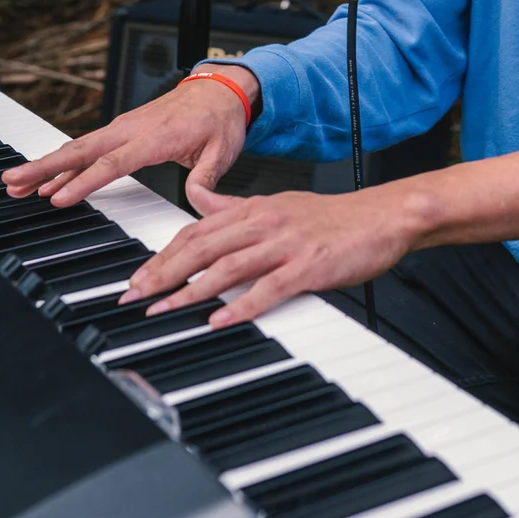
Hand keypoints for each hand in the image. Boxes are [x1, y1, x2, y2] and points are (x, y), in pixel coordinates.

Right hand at [1, 67, 259, 206]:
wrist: (221, 90)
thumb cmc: (220, 119)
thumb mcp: (223, 150)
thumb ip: (208, 176)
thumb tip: (197, 198)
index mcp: (157, 136)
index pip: (114, 162)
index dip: (85, 181)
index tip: (58, 197)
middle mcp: (133, 129)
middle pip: (82, 150)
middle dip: (45, 167)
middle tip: (13, 183)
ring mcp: (124, 127)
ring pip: (79, 148)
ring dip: (46, 165)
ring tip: (16, 185)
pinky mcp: (122, 130)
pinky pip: (88, 147)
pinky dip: (64, 162)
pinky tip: (47, 180)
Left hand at [121, 179, 423, 326]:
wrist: (383, 217)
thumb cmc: (333, 217)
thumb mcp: (278, 203)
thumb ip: (233, 205)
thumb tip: (197, 197)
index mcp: (254, 208)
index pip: (196, 230)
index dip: (161, 254)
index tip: (137, 276)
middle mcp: (265, 222)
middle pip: (202, 247)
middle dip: (163, 272)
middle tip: (135, 296)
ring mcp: (286, 244)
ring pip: (228, 266)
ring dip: (190, 291)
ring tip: (164, 310)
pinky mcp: (309, 266)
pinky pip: (269, 288)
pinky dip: (241, 305)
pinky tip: (220, 320)